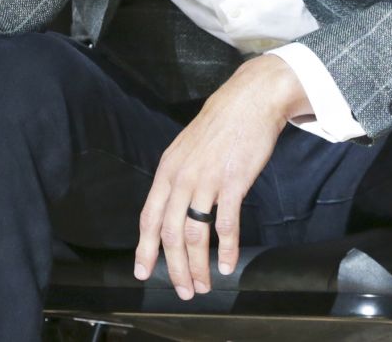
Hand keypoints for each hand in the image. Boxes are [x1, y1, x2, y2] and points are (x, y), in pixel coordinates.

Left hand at [134, 55, 306, 298]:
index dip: (145, 249)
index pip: (149, 217)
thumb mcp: (186, 149)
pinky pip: (226, 224)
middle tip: (183, 290)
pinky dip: (226, 248)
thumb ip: (178, 178)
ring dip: (199, 265)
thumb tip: (172, 209)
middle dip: (174, 267)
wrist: (249, 101)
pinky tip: (228, 264)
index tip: (143, 272)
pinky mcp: (232, 182)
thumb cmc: (219, 126)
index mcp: (167, 170)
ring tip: (204, 284)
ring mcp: (206, 180)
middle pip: (170, 233)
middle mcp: (182, 178)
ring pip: (195, 234)